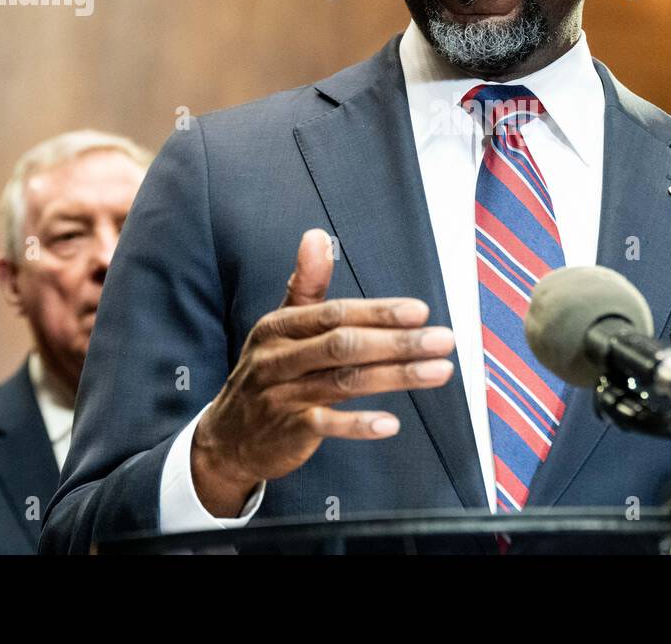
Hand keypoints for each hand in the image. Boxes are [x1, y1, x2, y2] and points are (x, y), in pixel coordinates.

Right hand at [190, 228, 454, 515]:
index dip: (379, 312)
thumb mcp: (280, 325)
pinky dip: (359, 424)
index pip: (336, 314)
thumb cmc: (268, 371)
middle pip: (344, 346)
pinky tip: (391, 422)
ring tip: (437, 371)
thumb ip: (305, 283)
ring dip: (395, 376)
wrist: (227, 436)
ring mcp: (283, 396)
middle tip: (442, 340)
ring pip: (344, 382)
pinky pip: (327, 425)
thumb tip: (316, 235)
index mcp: (281, 327)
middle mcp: (279, 358)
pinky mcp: (289, 431)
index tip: (420, 311)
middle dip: (397, 342)